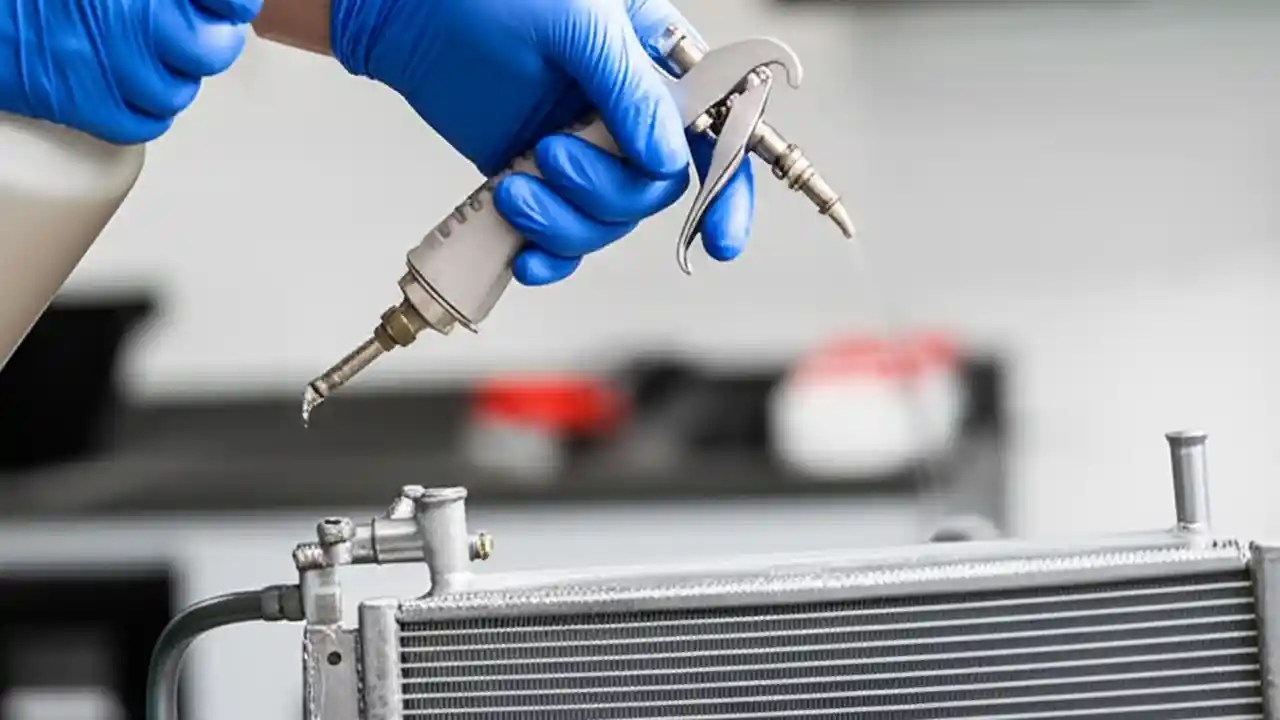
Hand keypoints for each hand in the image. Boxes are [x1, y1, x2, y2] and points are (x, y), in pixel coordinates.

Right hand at [0, 0, 261, 143]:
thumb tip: (216, 6)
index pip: (230, 1)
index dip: (234, 6)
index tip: (232, 9)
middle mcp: (129, 16)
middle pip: (211, 49)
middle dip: (208, 44)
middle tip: (195, 36)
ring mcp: (106, 60)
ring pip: (178, 91)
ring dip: (170, 80)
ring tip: (143, 59)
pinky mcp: (80, 100)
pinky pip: (142, 123)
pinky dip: (142, 111)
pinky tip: (127, 90)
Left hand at [331, 0, 754, 285]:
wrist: (406, 10)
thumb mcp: (578, 21)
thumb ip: (630, 91)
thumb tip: (665, 157)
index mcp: (655, 63)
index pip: (715, 131)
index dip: (727, 186)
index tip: (720, 238)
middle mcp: (626, 112)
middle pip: (655, 190)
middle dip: (606, 191)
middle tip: (550, 156)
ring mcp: (581, 149)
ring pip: (607, 220)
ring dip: (564, 222)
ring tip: (515, 188)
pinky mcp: (538, 177)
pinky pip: (563, 237)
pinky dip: (547, 253)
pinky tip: (523, 249)